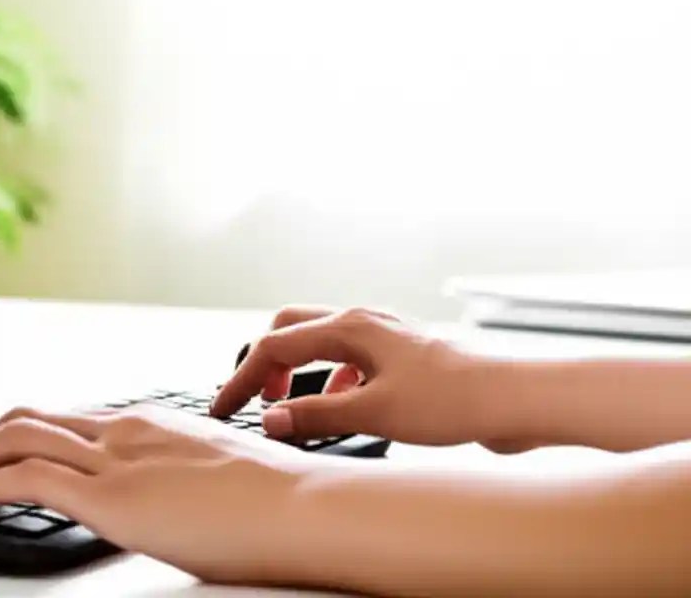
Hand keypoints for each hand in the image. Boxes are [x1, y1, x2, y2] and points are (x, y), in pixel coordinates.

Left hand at [0, 404, 322, 583]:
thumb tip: (174, 501)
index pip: (69, 421)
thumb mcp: (218, 478)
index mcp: (151, 424)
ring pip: (14, 439)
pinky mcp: (109, 496)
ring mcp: (115, 458)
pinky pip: (21, 479)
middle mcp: (124, 429)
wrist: (307, 508)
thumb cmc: (281, 501)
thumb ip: (181, 481)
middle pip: (30, 419)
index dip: (22, 433)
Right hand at [212, 306, 530, 450]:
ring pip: (322, 340)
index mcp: (351, 327)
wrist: (515, 399)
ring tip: (289, 405)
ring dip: (297, 369)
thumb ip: (315, 416)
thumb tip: (270, 419)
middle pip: (292, 328)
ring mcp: (385, 335)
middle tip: (253, 398)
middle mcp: (365, 321)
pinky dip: (330, 378)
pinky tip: (341, 404)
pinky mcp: (403, 354)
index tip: (223, 407)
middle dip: (265, 362)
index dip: (243, 379)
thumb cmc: (453, 399)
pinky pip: (350, 356)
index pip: (276, 348)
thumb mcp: (374, 414)